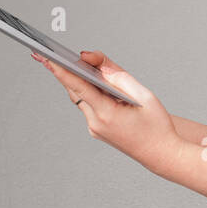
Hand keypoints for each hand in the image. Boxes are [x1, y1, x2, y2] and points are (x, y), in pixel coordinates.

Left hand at [31, 48, 181, 172]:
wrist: (161, 154)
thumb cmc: (157, 125)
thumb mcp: (143, 94)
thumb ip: (117, 75)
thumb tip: (93, 62)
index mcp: (107, 114)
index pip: (79, 87)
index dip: (61, 71)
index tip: (46, 58)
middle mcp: (95, 123)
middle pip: (76, 91)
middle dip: (68, 72)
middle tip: (53, 53)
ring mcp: (94, 129)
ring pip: (82, 98)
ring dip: (81, 82)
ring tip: (78, 65)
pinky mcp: (97, 130)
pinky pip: (89, 106)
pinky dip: (91, 93)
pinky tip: (95, 84)